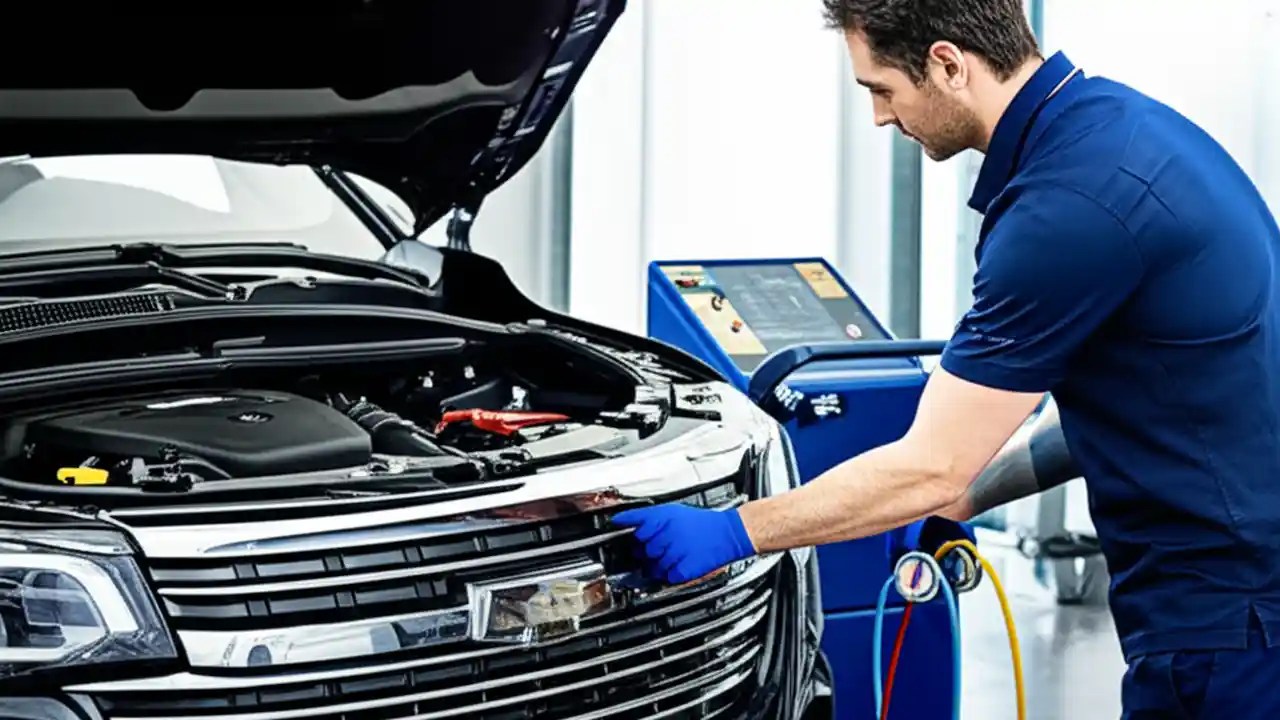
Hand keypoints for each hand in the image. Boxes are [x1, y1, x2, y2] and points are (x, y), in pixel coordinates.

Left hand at [612, 503, 757, 584]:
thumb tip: (625, 521)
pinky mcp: (682, 570)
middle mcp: (666, 534)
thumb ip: (649, 518)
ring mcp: (673, 553)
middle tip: (662, 546)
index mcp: (663, 517)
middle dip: (646, 551)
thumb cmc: (702, 524)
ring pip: (652, 567)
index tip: (617, 530)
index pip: (634, 525)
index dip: (627, 530)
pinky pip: (666, 577)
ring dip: (659, 565)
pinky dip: (671, 574)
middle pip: (640, 550)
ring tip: (676, 554)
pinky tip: (680, 564)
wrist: (727, 534)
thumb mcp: (674, 512)